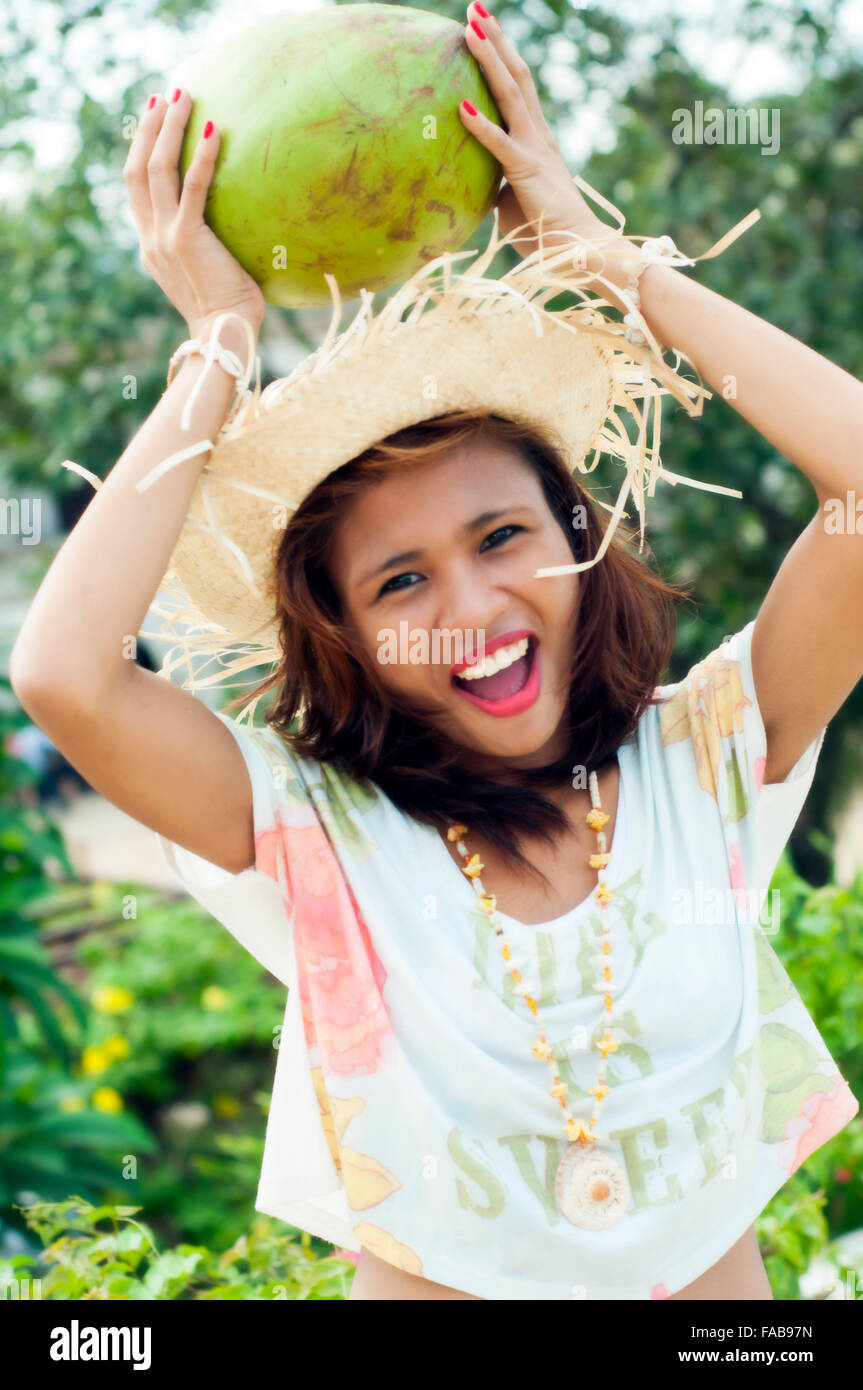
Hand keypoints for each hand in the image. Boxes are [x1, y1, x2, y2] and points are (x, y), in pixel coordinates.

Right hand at [123, 89, 265, 342]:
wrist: (224, 336)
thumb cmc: (228, 312)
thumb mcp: (206, 274)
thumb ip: (202, 248)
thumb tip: (226, 227)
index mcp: (150, 245)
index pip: (136, 187)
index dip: (141, 150)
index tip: (153, 121)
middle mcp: (151, 237)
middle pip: (138, 169)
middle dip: (150, 128)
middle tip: (164, 97)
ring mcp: (164, 237)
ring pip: (157, 169)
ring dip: (170, 128)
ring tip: (184, 97)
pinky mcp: (186, 239)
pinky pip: (193, 187)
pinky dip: (201, 155)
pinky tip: (214, 129)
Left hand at [460, 5, 607, 258]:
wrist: (578, 250)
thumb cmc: (545, 231)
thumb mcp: (512, 202)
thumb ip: (495, 186)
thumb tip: (475, 185)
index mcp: (536, 139)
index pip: (517, 88)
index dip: (500, 56)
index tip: (482, 28)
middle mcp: (537, 134)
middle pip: (515, 75)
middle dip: (495, 40)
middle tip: (475, 8)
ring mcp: (533, 149)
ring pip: (510, 94)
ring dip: (489, 59)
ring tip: (469, 29)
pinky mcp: (526, 171)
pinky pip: (499, 144)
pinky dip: (479, 124)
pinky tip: (460, 105)